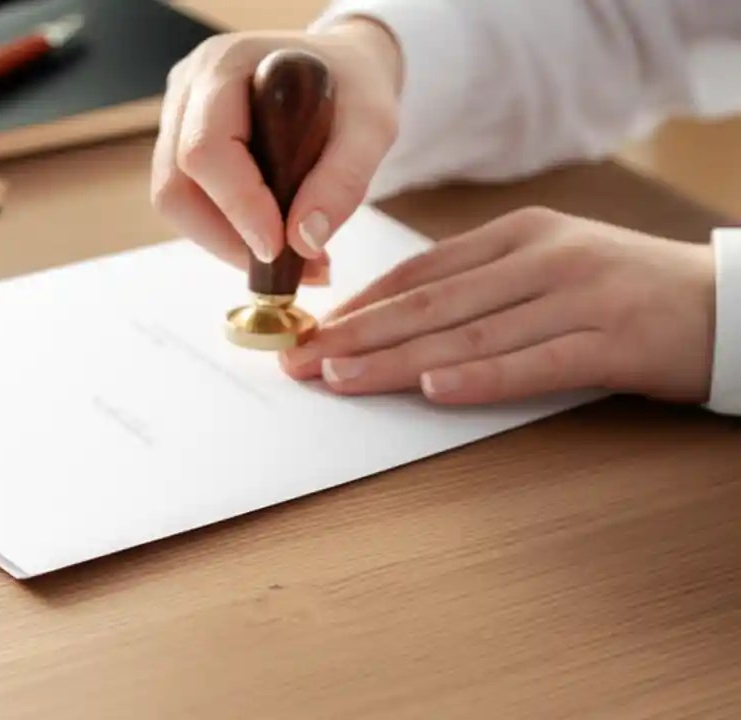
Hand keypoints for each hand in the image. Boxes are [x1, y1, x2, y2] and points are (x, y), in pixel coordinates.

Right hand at [151, 19, 402, 279]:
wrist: (340, 68)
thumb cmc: (355, 86)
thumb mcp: (373, 125)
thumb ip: (344, 178)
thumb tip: (304, 242)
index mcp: (224, 66)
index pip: (205, 150)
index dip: (237, 206)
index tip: (280, 248)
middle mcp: (187, 89)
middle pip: (175, 186)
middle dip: (227, 239)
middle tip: (289, 268)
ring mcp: (175, 117)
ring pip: (175, 201)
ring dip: (226, 242)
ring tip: (289, 258)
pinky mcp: (178, 144)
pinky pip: (187, 203)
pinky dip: (226, 232)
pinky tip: (271, 237)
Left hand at [281, 207, 716, 404]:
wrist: (724, 302)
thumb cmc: (619, 290)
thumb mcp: (548, 265)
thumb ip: (480, 283)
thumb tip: (395, 315)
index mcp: (520, 235)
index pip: (421, 271)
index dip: (361, 304)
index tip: (310, 330)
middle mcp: (542, 258)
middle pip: (431, 302)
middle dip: (357, 335)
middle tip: (301, 360)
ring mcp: (578, 297)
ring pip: (468, 333)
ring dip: (396, 360)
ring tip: (341, 378)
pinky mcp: (613, 341)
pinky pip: (534, 361)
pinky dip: (479, 376)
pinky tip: (433, 388)